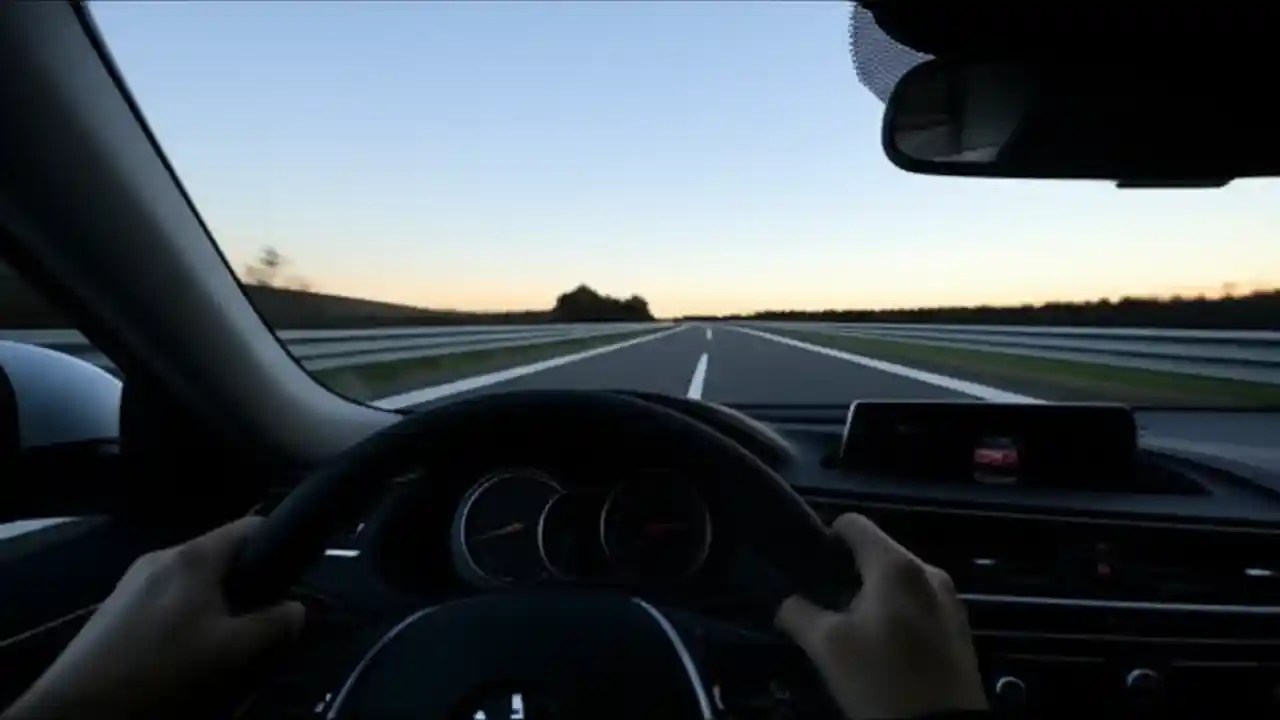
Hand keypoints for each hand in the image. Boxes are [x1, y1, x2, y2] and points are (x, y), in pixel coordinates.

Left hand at [4, 517, 304, 718]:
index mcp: (194, 556)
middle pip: (221, 555)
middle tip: (258, 622)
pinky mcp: (115, 605)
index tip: (292, 580)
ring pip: (193, 580)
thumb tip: (296, 608)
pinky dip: (185, 615)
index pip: (250, 526)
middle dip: (246, 584)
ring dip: (216, 603)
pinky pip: (166, 597)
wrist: (78, 705)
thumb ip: (272, 625)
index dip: (279, 545)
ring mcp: (133, 579)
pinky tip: (182, 650)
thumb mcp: (231, 652)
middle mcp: (162, 556)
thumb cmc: (161, 668)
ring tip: (221, 641)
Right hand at [776, 513, 986, 719]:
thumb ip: (799, 612)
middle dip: (847, 574)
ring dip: (871, 598)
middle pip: (876, 553)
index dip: (825, 537)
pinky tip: (883, 647)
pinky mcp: (958, 628)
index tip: (809, 568)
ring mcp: (949, 600)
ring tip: (851, 631)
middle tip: (824, 607)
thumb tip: (788, 602)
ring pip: (897, 582)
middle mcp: (929, 571)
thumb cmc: (881, 679)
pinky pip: (917, 605)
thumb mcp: (827, 647)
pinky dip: (895, 615)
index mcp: (896, 565)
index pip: (853, 523)